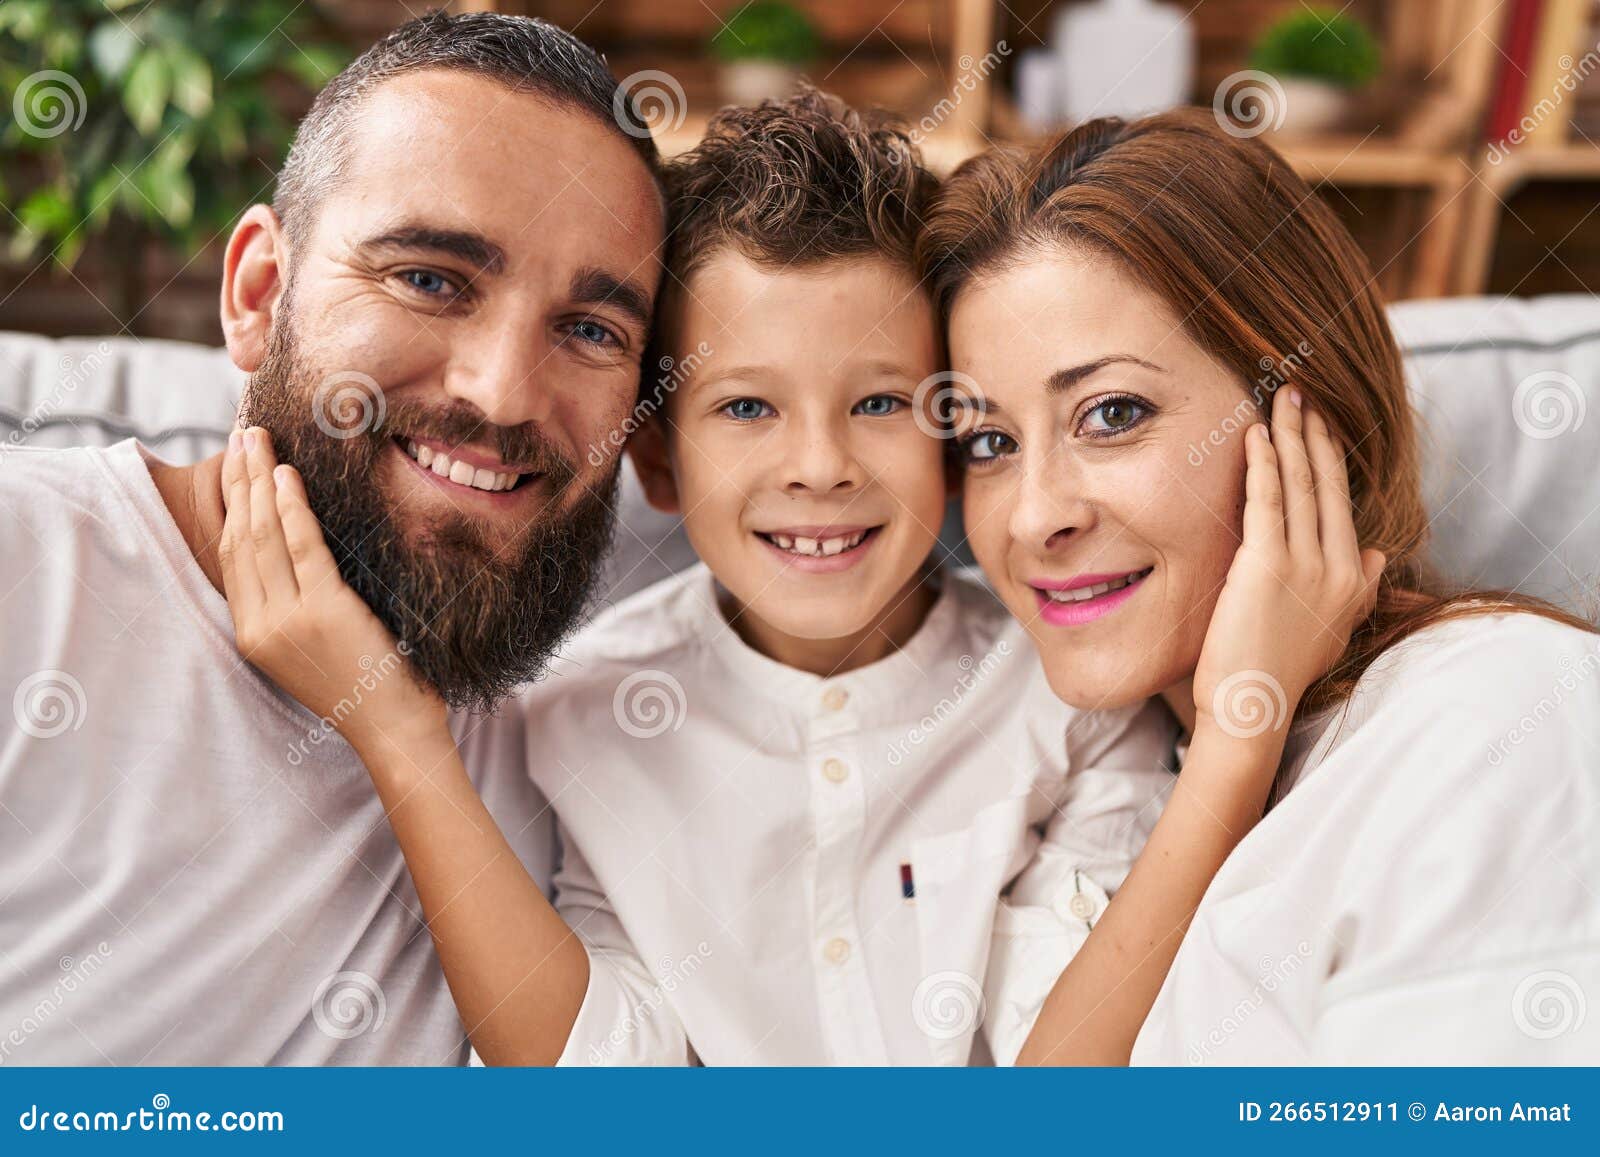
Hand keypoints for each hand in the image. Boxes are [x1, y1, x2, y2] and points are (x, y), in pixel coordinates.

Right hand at [219, 426, 445, 747]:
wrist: (393, 731)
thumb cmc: (366, 686)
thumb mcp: (312, 646)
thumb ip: (293, 604)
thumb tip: (295, 548)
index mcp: (253, 634)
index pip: (231, 556)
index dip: (230, 506)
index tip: (234, 466)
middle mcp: (261, 626)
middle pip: (240, 537)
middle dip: (239, 481)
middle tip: (242, 435)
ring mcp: (289, 620)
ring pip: (264, 536)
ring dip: (259, 482)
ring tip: (258, 441)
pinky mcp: (323, 612)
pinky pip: (303, 548)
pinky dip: (293, 508)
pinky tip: (289, 476)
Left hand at [1192, 390, 1384, 742]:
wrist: (1251, 708)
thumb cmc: (1280, 671)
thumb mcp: (1333, 628)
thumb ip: (1358, 588)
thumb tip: (1377, 554)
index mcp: (1353, 578)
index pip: (1341, 502)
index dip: (1330, 457)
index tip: (1320, 422)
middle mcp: (1338, 567)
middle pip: (1325, 483)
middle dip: (1314, 432)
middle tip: (1300, 393)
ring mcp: (1304, 566)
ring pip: (1299, 485)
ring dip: (1291, 435)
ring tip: (1280, 400)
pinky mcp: (1266, 567)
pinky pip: (1267, 502)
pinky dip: (1263, 464)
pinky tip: (1256, 436)